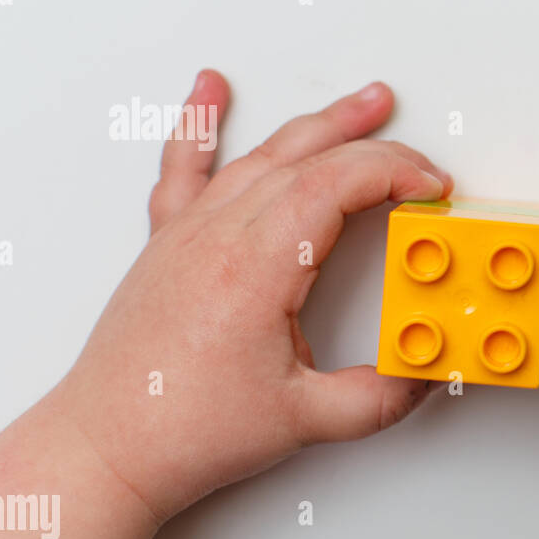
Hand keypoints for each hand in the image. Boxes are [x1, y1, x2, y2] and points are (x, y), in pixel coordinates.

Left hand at [60, 71, 452, 521]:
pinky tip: (207, 91)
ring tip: (362, 105)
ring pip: (262, 155)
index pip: (337, 184)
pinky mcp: (169, 245)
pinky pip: (184, 167)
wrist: (106, 447)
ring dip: (318, 125)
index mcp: (256, 267)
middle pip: (308, 159)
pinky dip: (199, 123)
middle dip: (375, 146)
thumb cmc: (182, 430)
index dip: (395, 174)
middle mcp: (219, 236)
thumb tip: (421, 377)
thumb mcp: (304, 420)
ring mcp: (189, 234)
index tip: (431, 188)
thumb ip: (377, 398)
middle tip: (419, 154)